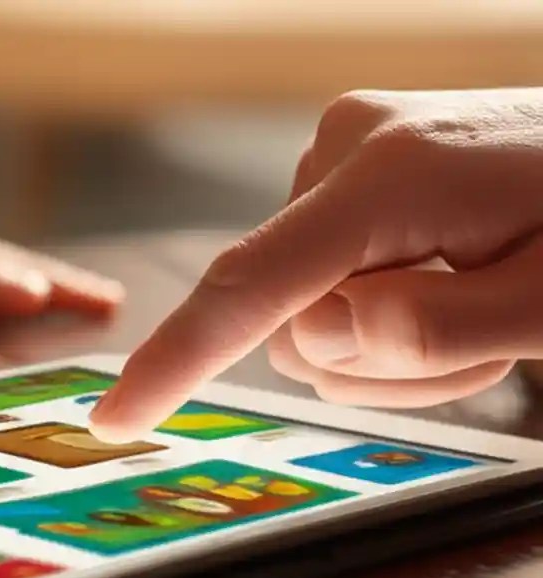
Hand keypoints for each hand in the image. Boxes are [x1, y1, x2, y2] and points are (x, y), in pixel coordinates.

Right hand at [90, 88, 542, 440]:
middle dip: (370, 364)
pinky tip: (446, 277)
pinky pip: (318, 273)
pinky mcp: (347, 164)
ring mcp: (341, 149)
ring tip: (474, 309)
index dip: (178, 358)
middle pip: (287, 320)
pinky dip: (378, 306)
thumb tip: (317, 338)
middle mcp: (344, 148)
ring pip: (301, 310)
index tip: (114, 416)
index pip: (254, 283)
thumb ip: (439, 331)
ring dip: (381, 343)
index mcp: (391, 175)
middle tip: (477, 353)